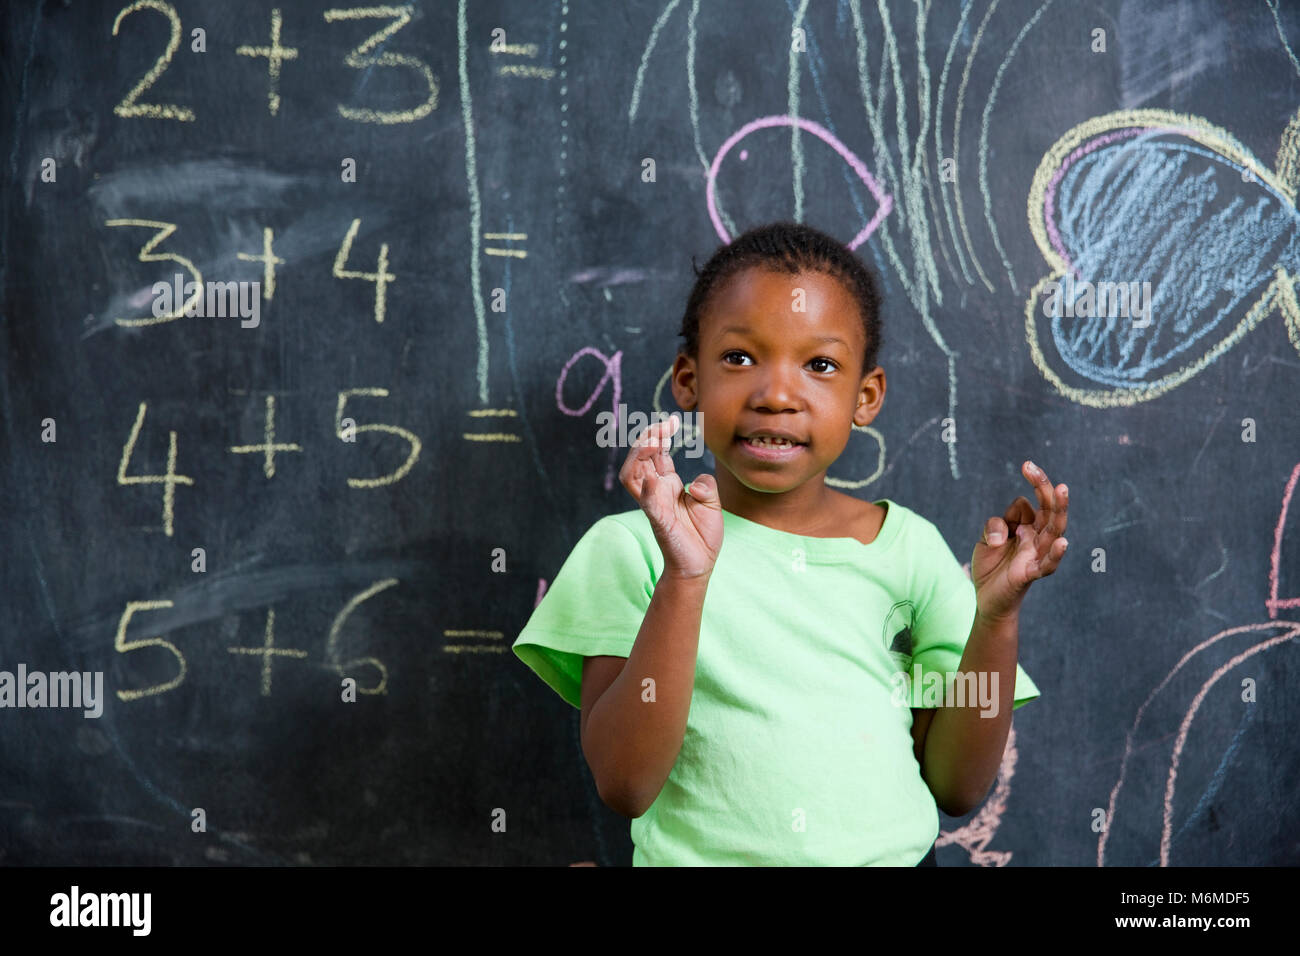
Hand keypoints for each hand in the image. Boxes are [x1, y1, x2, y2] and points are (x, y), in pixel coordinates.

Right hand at [618, 415, 722, 578]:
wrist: (700, 564)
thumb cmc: (703, 534)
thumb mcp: (712, 502)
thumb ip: (707, 485)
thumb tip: (698, 480)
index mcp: (668, 484)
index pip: (655, 453)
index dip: (659, 434)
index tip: (672, 420)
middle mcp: (657, 491)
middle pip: (639, 458)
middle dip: (647, 438)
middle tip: (663, 426)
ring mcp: (655, 505)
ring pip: (632, 476)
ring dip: (639, 457)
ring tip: (653, 441)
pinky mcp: (659, 521)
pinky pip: (648, 504)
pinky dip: (648, 491)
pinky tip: (654, 480)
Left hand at [970, 460, 1068, 621]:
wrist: (986, 598)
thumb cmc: (991, 566)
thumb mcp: (986, 538)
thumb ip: (995, 525)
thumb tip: (1011, 528)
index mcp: (1028, 527)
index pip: (1035, 501)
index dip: (1034, 483)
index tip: (1027, 465)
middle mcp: (1037, 538)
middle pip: (1049, 510)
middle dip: (1045, 487)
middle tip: (1033, 467)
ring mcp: (1036, 555)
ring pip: (1053, 531)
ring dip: (1059, 511)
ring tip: (1062, 489)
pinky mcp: (1030, 573)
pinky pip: (1047, 564)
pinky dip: (1056, 554)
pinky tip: (1063, 542)